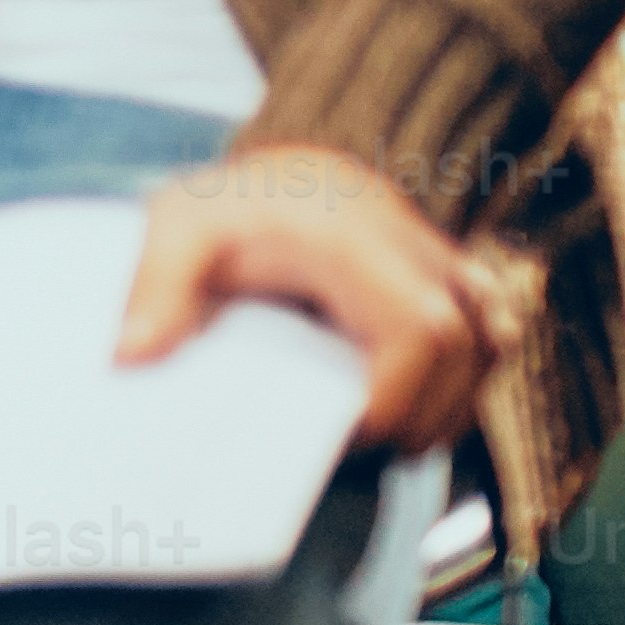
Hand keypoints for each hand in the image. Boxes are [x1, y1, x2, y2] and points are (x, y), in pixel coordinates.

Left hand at [117, 145, 526, 456]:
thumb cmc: (222, 209)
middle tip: (357, 447)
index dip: (398, 397)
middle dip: (424, 413)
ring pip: (494, 338)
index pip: (422, 329)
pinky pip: (494, 329)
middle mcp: (411, 243)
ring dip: (452, 401)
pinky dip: (467, 377)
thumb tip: (129, 356)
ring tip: (386, 435)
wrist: (272, 177)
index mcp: (353, 237)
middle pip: (470, 344)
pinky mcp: (455, 274)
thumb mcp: (173, 232)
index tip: (350, 434)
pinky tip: (417, 407)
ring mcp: (441, 256)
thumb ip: (153, 288)